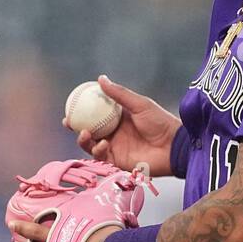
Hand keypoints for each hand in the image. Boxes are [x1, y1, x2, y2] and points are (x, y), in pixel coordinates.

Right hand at [66, 75, 180, 175]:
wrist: (174, 146)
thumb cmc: (161, 123)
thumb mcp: (139, 104)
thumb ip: (119, 94)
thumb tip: (100, 79)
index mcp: (118, 119)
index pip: (95, 114)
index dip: (81, 111)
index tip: (70, 106)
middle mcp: (114, 133)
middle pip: (89, 131)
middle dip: (76, 128)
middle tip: (68, 122)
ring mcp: (115, 148)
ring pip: (91, 145)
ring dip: (84, 140)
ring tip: (86, 134)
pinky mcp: (118, 162)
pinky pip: (101, 157)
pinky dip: (98, 150)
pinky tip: (104, 144)